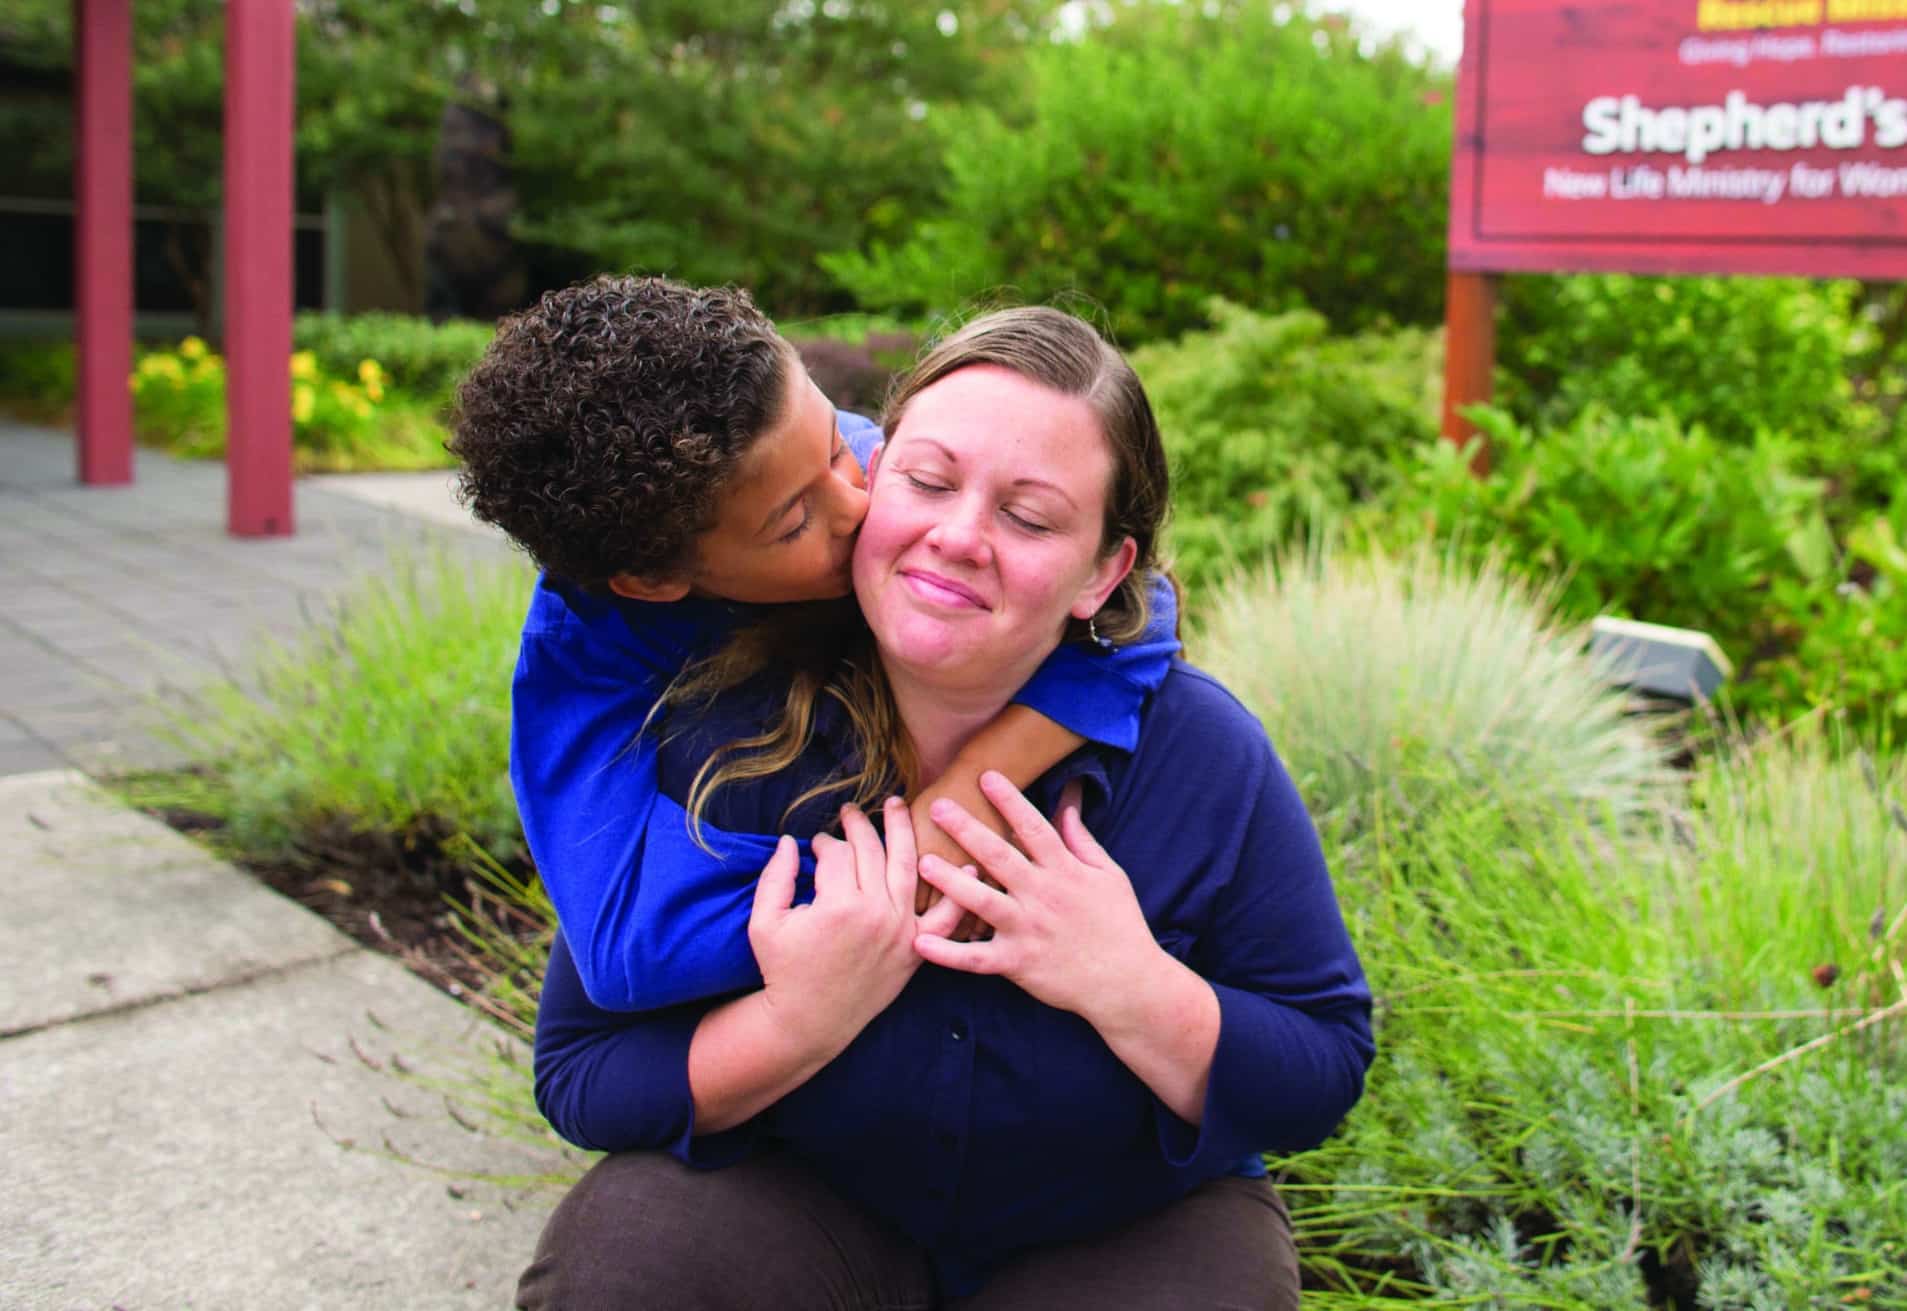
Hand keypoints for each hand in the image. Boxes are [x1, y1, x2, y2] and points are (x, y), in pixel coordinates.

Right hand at [749, 799, 964, 1055]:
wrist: (808, 1023)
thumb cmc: (783, 971)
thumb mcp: (764, 922)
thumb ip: (775, 876)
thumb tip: (788, 841)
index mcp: (838, 905)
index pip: (837, 853)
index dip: (824, 842)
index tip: (815, 844)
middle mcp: (876, 913)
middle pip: (873, 851)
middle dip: (860, 825)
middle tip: (851, 812)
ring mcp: (901, 931)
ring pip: (908, 867)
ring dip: (903, 832)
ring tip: (898, 807)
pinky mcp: (915, 950)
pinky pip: (945, 919)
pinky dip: (958, 893)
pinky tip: (967, 865)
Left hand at [913, 772, 1168, 1024]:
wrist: (1128, 983)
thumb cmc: (1120, 925)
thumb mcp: (1110, 875)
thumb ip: (1082, 840)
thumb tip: (1066, 804)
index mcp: (1064, 871)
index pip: (1034, 827)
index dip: (1010, 800)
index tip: (986, 775)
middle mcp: (1042, 895)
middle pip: (999, 856)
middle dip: (966, 829)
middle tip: (937, 806)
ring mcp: (1028, 929)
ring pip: (982, 901)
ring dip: (950, 882)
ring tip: (922, 863)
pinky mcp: (1018, 962)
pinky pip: (976, 958)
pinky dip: (948, 953)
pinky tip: (920, 942)